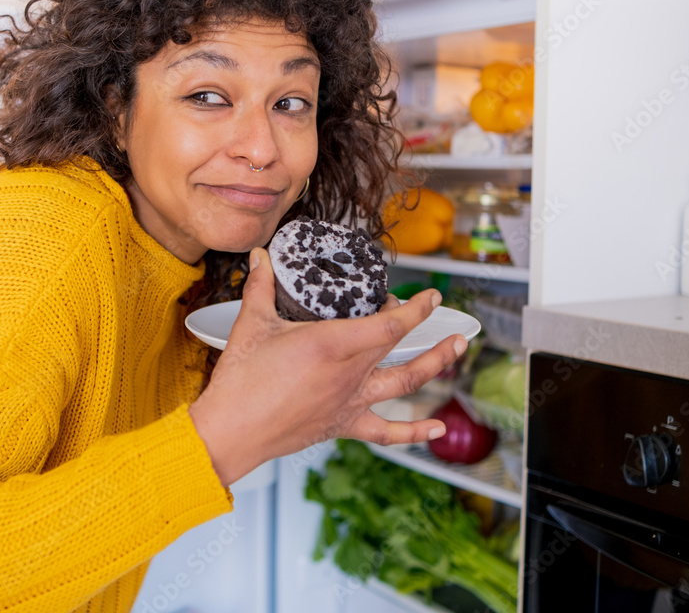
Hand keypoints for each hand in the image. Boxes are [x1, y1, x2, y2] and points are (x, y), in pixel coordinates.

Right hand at [189, 247, 467, 486]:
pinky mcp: (342, 425)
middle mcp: (350, 373)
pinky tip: (436, 426)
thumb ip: (260, 286)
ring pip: (405, 383)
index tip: (431, 296)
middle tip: (446, 320)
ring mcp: (350, 401)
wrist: (231, 431)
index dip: (416, 308)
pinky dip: (415, 431)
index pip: (389, 323)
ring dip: (435, 366)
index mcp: (332, 343)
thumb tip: (260, 257)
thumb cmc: (241, 381)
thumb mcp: (251, 323)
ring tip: (456, 351)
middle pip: (403, 349)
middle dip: (430, 332)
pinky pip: (386, 431)